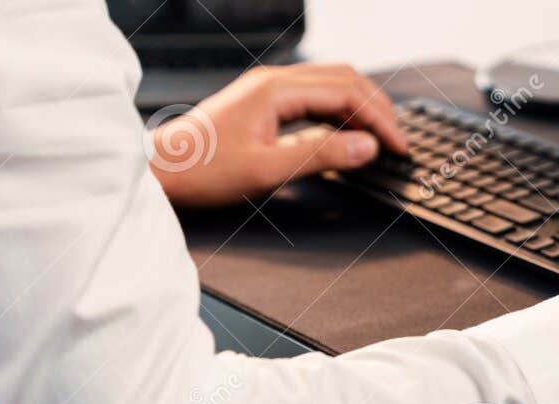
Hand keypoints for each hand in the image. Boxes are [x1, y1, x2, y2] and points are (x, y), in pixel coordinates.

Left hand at [149, 64, 409, 207]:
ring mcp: (268, 89)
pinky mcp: (264, 102)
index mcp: (276, 90)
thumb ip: (321, 155)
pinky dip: (339, 111)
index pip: (346, 92)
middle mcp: (274, 81)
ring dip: (360, 107)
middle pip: (344, 78)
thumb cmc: (202, 171)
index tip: (398, 146)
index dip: (379, 119)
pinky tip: (347, 133)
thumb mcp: (266, 170)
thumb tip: (366, 147)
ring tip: (379, 137)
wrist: (160, 169)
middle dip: (377, 107)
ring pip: (331, 84)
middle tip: (397, 140)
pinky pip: (314, 96)